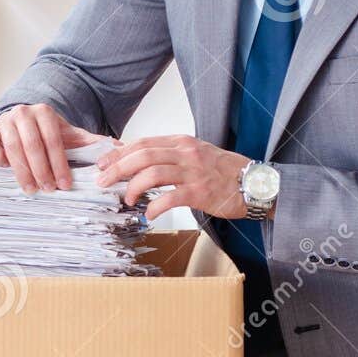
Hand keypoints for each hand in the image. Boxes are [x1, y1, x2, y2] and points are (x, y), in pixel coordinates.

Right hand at [0, 103, 106, 192]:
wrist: (20, 125)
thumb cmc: (47, 135)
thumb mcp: (69, 137)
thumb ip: (91, 143)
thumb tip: (119, 147)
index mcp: (45, 112)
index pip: (53, 140)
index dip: (59, 164)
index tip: (65, 185)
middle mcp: (22, 112)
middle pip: (32, 146)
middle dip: (42, 171)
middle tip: (49, 190)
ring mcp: (3, 120)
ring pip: (13, 149)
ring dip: (23, 172)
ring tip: (32, 189)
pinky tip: (8, 172)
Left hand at [95, 135, 251, 221]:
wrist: (254, 183)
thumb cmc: (224, 172)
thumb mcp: (196, 154)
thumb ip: (171, 156)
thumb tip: (140, 164)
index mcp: (182, 142)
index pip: (143, 143)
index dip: (119, 153)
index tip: (103, 163)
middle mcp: (186, 153)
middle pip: (142, 156)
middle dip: (117, 168)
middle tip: (103, 181)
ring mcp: (194, 172)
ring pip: (152, 174)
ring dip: (133, 188)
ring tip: (127, 199)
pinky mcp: (200, 193)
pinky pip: (170, 198)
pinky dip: (154, 207)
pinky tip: (149, 214)